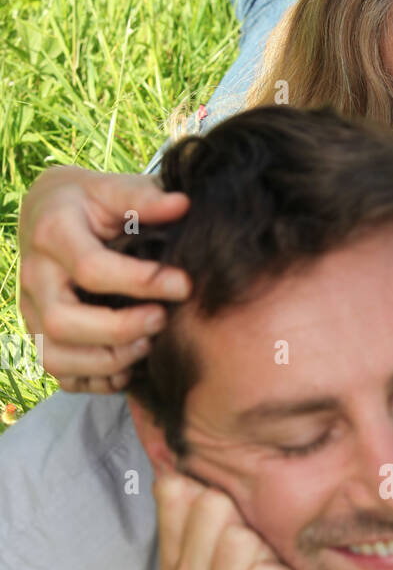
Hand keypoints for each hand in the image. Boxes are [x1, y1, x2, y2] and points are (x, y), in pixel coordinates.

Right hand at [17, 165, 191, 392]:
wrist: (45, 215)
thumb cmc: (86, 202)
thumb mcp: (110, 188)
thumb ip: (144, 197)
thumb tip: (183, 204)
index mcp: (52, 234)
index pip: (91, 269)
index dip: (142, 283)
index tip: (184, 285)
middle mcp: (34, 277)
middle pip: (62, 323)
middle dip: (119, 331)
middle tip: (162, 320)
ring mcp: (31, 311)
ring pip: (55, 357)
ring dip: (108, 362)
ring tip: (148, 346)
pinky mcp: (38, 335)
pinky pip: (60, 375)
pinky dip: (97, 381)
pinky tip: (129, 366)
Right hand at [155, 471, 380, 569]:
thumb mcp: (252, 537)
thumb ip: (211, 505)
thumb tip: (173, 465)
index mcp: (177, 567)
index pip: (177, 492)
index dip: (228, 499)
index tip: (251, 532)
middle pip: (213, 510)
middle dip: (258, 530)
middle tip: (274, 567)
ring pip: (241, 543)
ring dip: (279, 560)